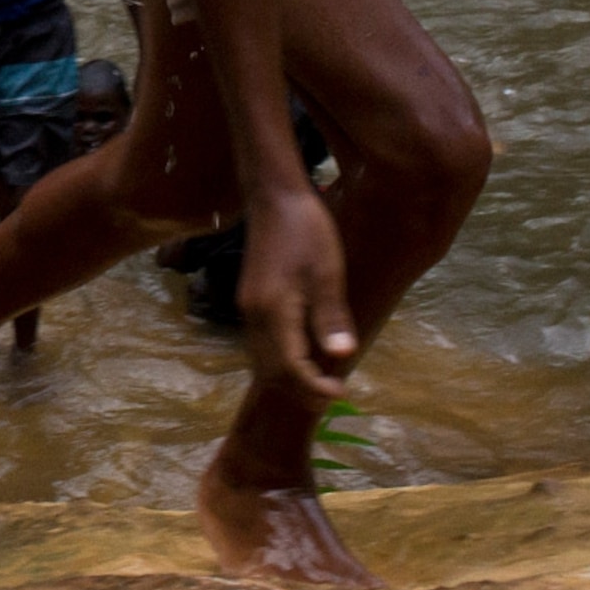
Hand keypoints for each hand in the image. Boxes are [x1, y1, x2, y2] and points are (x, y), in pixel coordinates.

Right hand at [237, 185, 357, 410]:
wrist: (273, 196)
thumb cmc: (306, 229)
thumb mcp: (327, 272)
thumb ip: (330, 317)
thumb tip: (341, 356)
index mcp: (273, 310)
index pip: (290, 367)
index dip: (314, 386)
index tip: (341, 391)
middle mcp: (253, 315)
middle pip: (271, 371)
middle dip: (300, 389)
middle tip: (333, 393)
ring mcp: (248, 308)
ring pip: (262, 359)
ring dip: (289, 376)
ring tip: (321, 379)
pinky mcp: (250, 300)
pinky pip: (261, 343)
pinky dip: (280, 358)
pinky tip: (303, 353)